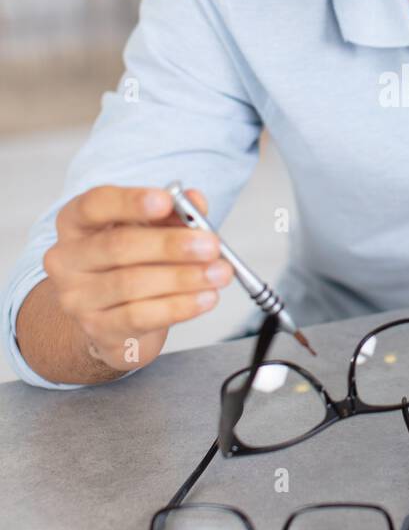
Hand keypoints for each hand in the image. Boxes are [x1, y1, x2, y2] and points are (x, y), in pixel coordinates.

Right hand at [42, 185, 232, 372]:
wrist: (114, 319)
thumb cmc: (132, 265)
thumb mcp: (151, 231)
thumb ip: (172, 213)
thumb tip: (195, 201)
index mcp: (76, 222)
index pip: (95, 204)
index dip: (130, 201)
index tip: (167, 201)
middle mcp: (68, 259)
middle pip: (118, 246)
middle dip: (170, 245)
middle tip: (211, 245)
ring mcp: (77, 297)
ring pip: (132, 284)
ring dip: (183, 278)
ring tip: (219, 273)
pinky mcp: (96, 329)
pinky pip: (140, 317)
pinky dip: (179, 307)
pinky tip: (204, 299)